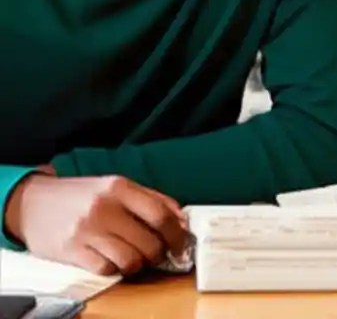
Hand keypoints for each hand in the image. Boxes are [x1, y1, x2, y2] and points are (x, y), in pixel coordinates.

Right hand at [4, 174, 188, 275]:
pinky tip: (111, 260)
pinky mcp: (71, 251)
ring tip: (134, 258)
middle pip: (149, 242)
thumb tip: (183, 220)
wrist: (33, 203)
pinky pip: (106, 269)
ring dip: (138, 265)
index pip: (161, 215)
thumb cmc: (81, 196)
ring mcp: (86, 230)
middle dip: (159, 254)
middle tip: (157, 254)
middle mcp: (103, 207)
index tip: (181, 244)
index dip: (177, 234)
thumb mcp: (117, 186)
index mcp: (119, 187)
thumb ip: (152, 199)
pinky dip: (114, 269)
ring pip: (130, 260)